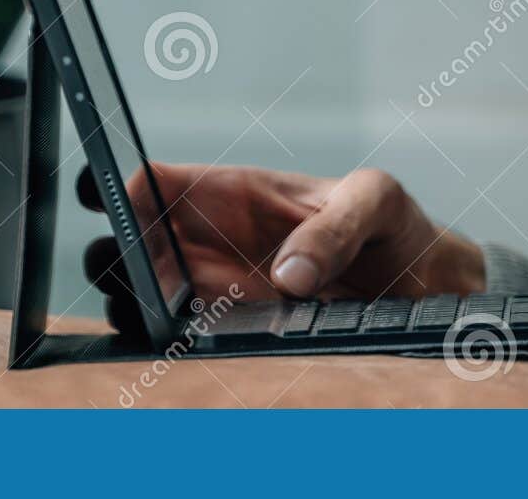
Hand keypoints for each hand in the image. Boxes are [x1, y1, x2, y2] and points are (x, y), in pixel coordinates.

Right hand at [82, 163, 484, 306]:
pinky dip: (171, 345)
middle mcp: (212, 241)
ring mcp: (218, 290)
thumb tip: (290, 275)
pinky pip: (183, 340)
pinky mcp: (236, 334)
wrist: (421, 283)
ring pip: (143, 297)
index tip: (106, 203)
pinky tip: (189, 345)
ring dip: (138, 308)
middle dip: (116, 259)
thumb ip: (335, 228)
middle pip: (129, 244)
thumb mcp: (375, 201)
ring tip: (166, 316)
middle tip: (147, 278)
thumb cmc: (391, 225)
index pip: (154, 182)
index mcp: (231, 192)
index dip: (119, 189)